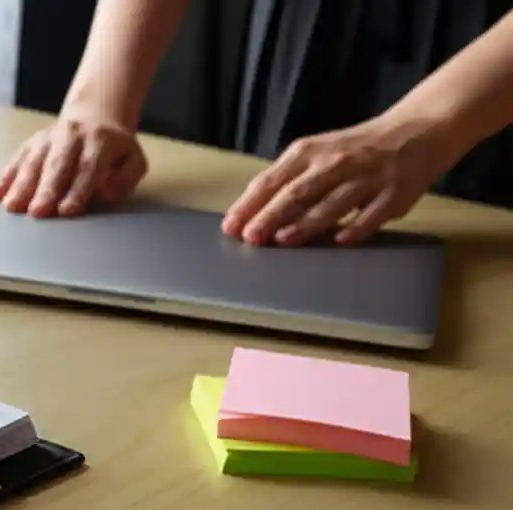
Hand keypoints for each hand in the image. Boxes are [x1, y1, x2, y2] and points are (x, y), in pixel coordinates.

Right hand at [0, 107, 147, 217]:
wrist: (94, 117)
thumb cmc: (114, 150)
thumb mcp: (133, 160)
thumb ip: (126, 177)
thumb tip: (106, 192)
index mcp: (100, 141)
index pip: (88, 167)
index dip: (77, 190)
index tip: (67, 211)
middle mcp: (71, 136)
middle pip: (57, 164)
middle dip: (46, 190)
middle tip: (37, 212)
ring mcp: (48, 138)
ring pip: (33, 161)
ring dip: (21, 185)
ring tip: (12, 206)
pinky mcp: (31, 143)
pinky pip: (17, 159)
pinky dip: (6, 177)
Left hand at [221, 117, 450, 245]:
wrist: (415, 131)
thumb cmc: (356, 149)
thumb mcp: (317, 154)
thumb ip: (289, 180)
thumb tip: (252, 212)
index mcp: (310, 152)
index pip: (272, 180)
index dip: (250, 204)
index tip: (231, 225)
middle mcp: (336, 163)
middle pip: (296, 193)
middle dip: (270, 216)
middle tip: (250, 237)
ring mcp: (366, 178)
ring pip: (331, 204)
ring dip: (305, 224)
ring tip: (283, 240)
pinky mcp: (394, 193)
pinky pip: (372, 215)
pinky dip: (356, 227)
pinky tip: (339, 241)